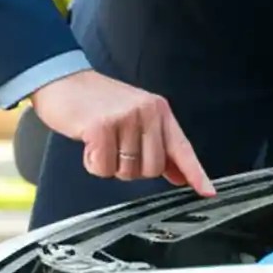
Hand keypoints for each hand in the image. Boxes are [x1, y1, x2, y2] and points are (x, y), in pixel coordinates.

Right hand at [30, 70, 216, 196]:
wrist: (63, 80)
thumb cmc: (97, 102)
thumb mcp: (135, 117)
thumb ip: (157, 144)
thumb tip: (177, 174)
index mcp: (159, 110)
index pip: (182, 147)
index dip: (196, 173)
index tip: (208, 192)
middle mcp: (147, 112)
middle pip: (152, 169)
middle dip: (132, 168)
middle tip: (115, 148)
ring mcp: (126, 118)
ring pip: (127, 171)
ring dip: (110, 165)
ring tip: (101, 141)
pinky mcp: (102, 127)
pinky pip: (103, 168)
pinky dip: (92, 163)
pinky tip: (88, 143)